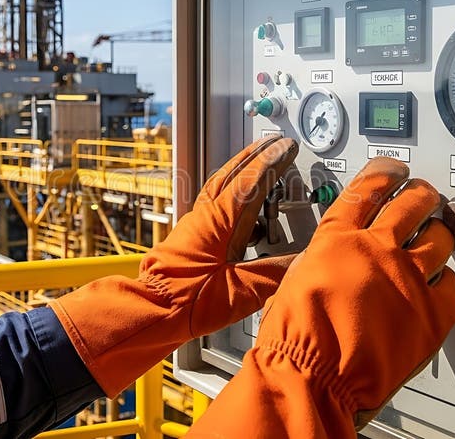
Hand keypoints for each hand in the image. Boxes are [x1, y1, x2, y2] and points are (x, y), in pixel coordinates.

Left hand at [51, 136, 298, 394]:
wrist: (150, 313)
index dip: (272, 162)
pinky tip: (243, 207)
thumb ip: (274, 273)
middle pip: (232, 174)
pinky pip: (214, 204)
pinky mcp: (190, 238)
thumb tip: (303, 261)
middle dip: (255, 155)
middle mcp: (204, 216)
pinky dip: (232, 194)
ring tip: (260, 162)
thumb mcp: (241, 291)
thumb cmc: (187, 303)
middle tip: (274, 140)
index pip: (251, 181)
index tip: (287, 146)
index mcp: (218, 221)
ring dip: (242, 171)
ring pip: (220, 186)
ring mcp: (195, 225)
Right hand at [189, 157, 454, 437]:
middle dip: (421, 194)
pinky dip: (446, 284)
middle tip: (423, 195)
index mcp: (339, 238)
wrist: (316, 376)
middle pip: (412, 203)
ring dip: (439, 233)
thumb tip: (331, 256)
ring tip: (437, 236)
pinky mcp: (431, 313)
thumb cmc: (296, 337)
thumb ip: (322, 259)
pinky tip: (439, 286)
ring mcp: (409, 280)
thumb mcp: (295, 280)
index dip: (385, 171)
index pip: (369, 188)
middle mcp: (377, 251)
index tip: (393, 169)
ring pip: (440, 238)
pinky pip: (452, 287)